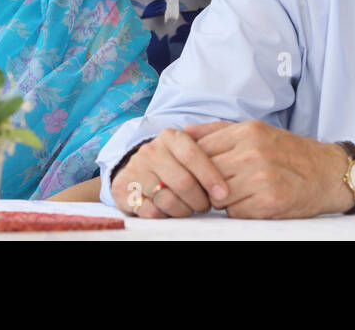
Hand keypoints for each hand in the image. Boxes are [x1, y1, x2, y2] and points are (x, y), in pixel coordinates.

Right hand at [109, 127, 230, 218]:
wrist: (138, 171)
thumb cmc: (175, 162)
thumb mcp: (192, 147)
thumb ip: (212, 142)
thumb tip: (230, 145)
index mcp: (171, 138)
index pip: (193, 155)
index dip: (210, 177)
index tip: (223, 194)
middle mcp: (151, 151)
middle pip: (183, 182)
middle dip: (199, 199)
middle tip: (206, 205)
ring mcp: (136, 170)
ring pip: (167, 199)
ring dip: (184, 210)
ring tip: (190, 208)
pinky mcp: (124, 190)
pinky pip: (152, 211)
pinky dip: (165, 216)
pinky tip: (170, 211)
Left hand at [186, 120, 352, 218]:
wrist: (328, 173)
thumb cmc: (289, 152)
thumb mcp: (257, 131)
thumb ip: (218, 130)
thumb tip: (185, 131)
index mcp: (248, 132)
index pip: (201, 150)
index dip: (196, 166)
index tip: (200, 173)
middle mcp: (254, 152)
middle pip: (207, 175)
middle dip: (208, 185)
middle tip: (220, 188)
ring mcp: (262, 177)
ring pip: (219, 197)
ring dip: (224, 201)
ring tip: (241, 194)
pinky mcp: (271, 201)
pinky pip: (236, 213)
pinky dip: (241, 212)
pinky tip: (254, 203)